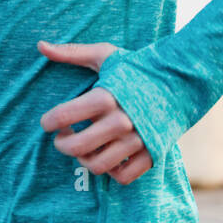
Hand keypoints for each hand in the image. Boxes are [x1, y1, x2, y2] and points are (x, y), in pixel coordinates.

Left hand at [37, 40, 153, 184]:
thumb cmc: (138, 68)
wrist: (183, 82)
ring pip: (98, 166)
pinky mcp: (153, 154)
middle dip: (61, 145)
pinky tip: (107, 156)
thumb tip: (39, 45)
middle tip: (61, 137)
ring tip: (83, 147)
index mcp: (105, 97)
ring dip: (83, 160)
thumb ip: (71, 53)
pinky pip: (124, 177)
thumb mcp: (104, 55)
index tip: (47, 122)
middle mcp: (121, 122)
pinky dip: (111, 171)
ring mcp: (138, 141)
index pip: (63, 116)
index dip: (48, 122)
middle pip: (76, 148)